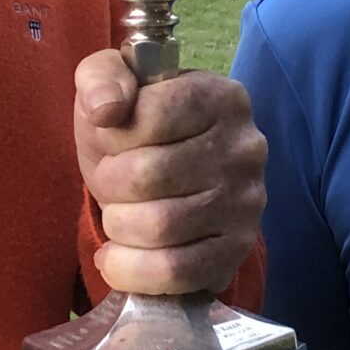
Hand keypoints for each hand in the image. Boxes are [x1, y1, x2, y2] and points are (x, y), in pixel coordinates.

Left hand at [74, 52, 266, 296]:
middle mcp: (246, 148)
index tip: (112, 140)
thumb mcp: (110, 82)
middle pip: (149, 176)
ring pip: (159, 228)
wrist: (160, 176)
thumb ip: (101, 77)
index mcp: (221, 97)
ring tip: (120, 216)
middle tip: (112, 183)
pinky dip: (133, 271)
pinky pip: (177, 271)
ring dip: (118, 226)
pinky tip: (119, 258)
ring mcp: (248, 203)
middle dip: (110, 185)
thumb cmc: (133, 127)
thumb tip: (106, 110)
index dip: (112, 137)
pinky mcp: (238, 250)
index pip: (150, 117)